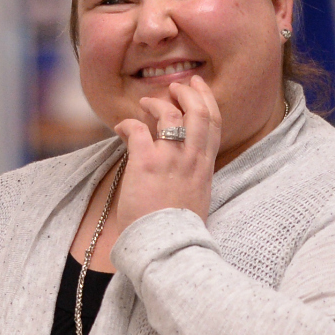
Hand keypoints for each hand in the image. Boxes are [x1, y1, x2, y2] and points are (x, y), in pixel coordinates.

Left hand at [109, 74, 219, 235]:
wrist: (166, 248)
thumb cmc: (176, 231)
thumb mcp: (195, 200)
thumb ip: (192, 179)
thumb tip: (180, 168)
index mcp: (205, 168)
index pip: (213, 124)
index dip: (207, 100)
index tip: (198, 88)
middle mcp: (192, 159)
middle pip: (198, 112)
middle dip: (188, 93)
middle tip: (176, 87)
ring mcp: (170, 159)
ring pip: (170, 114)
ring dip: (157, 103)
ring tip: (145, 103)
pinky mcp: (146, 163)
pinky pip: (137, 130)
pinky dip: (128, 124)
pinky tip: (121, 127)